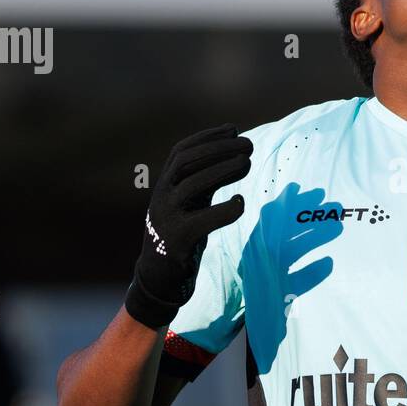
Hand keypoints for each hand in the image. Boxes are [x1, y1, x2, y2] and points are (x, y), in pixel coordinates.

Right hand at [124, 124, 252, 327]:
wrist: (158, 278)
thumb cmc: (182, 236)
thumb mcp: (191, 203)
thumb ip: (207, 180)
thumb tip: (235, 153)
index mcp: (164, 186)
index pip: (181, 151)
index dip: (207, 137)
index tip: (233, 128)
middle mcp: (161, 197)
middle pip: (186, 162)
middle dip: (218, 148)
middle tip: (248, 144)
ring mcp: (166, 218)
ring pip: (192, 185)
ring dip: (222, 169)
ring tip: (248, 162)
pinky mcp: (177, 240)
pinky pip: (203, 220)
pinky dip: (224, 210)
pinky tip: (239, 202)